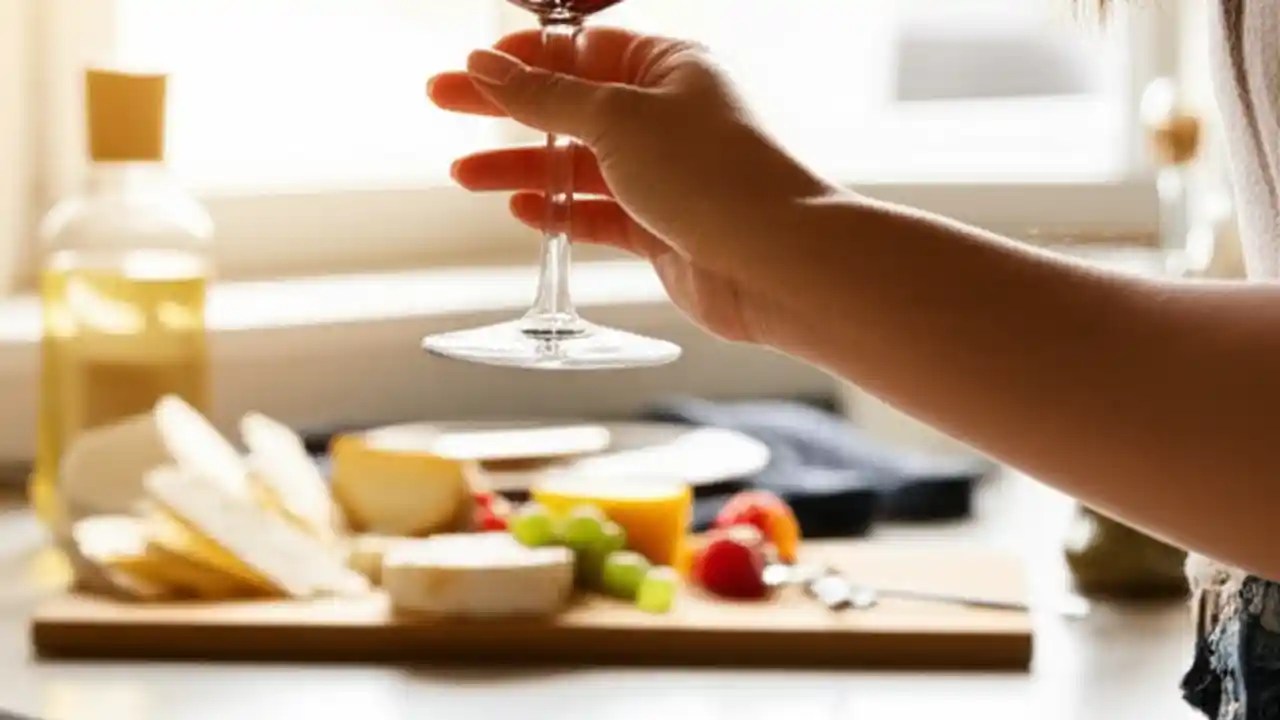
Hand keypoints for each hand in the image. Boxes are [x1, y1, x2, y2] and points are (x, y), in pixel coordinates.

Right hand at [427, 28, 836, 342]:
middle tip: (442, 102)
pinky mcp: (662, 228)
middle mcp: (670, 116)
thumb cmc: (712, 174)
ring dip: (523, 169)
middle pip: (573, 105)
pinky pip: (599, 214)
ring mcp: (666, 174)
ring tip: (464, 175)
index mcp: (670, 66)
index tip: (468, 68)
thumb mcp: (616, 119)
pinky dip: (560, 211)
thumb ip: (546, 97)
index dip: (522, 57)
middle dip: (508, 109)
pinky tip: (520, 210)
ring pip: (580, 164)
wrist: (774, 262)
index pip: (583, 48)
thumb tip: (486, 66)